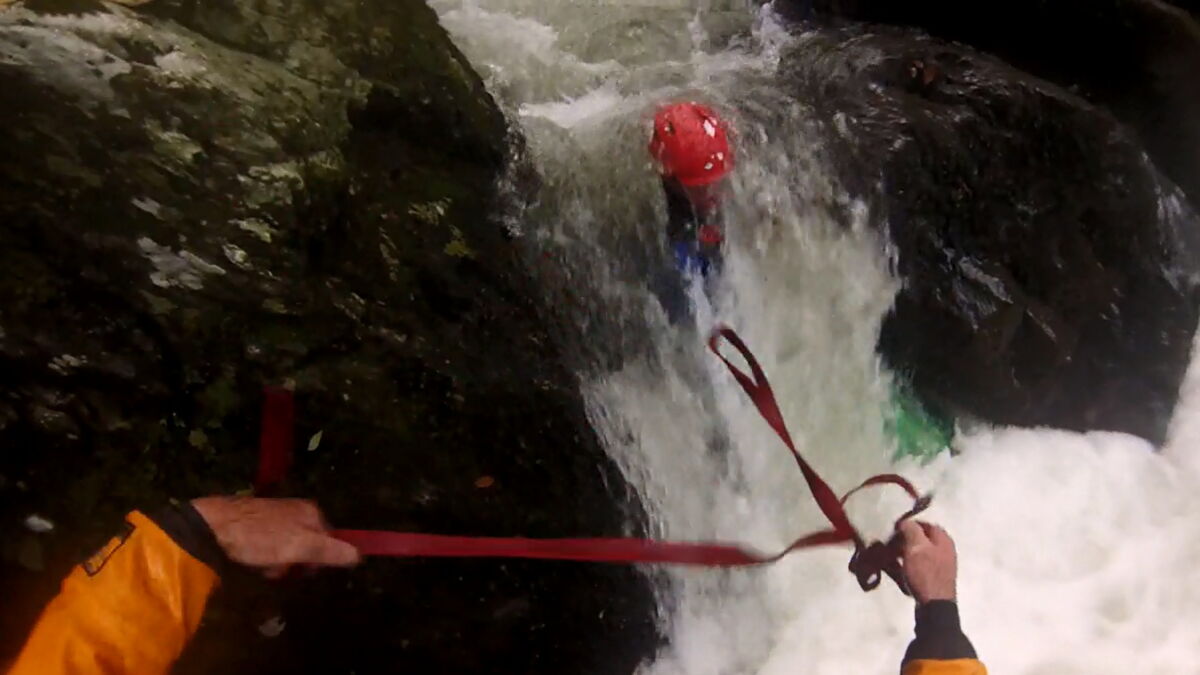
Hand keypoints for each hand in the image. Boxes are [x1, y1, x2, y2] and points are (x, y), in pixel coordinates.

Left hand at [191, 497, 359, 577]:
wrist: (213, 527)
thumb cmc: (260, 537)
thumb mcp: (300, 547)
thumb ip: (330, 551)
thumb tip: (360, 555)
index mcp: (311, 512)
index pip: (330, 540)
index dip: (320, 559)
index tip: (305, 570)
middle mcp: (296, 510)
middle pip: (309, 545)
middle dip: (296, 562)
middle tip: (279, 569)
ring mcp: (275, 515)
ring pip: (288, 548)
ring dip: (279, 563)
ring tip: (263, 566)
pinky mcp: (256, 523)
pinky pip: (270, 546)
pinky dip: (264, 557)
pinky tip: (252, 560)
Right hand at [898, 519, 956, 603]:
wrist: (934, 605)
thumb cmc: (925, 573)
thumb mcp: (916, 547)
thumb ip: (911, 529)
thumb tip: (905, 521)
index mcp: (943, 539)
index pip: (924, 523)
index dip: (908, 524)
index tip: (893, 530)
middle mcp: (945, 549)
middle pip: (922, 538)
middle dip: (905, 539)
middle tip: (890, 543)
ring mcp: (941, 564)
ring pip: (920, 551)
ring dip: (906, 551)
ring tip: (891, 555)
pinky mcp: (935, 577)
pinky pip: (920, 564)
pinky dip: (909, 563)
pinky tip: (899, 567)